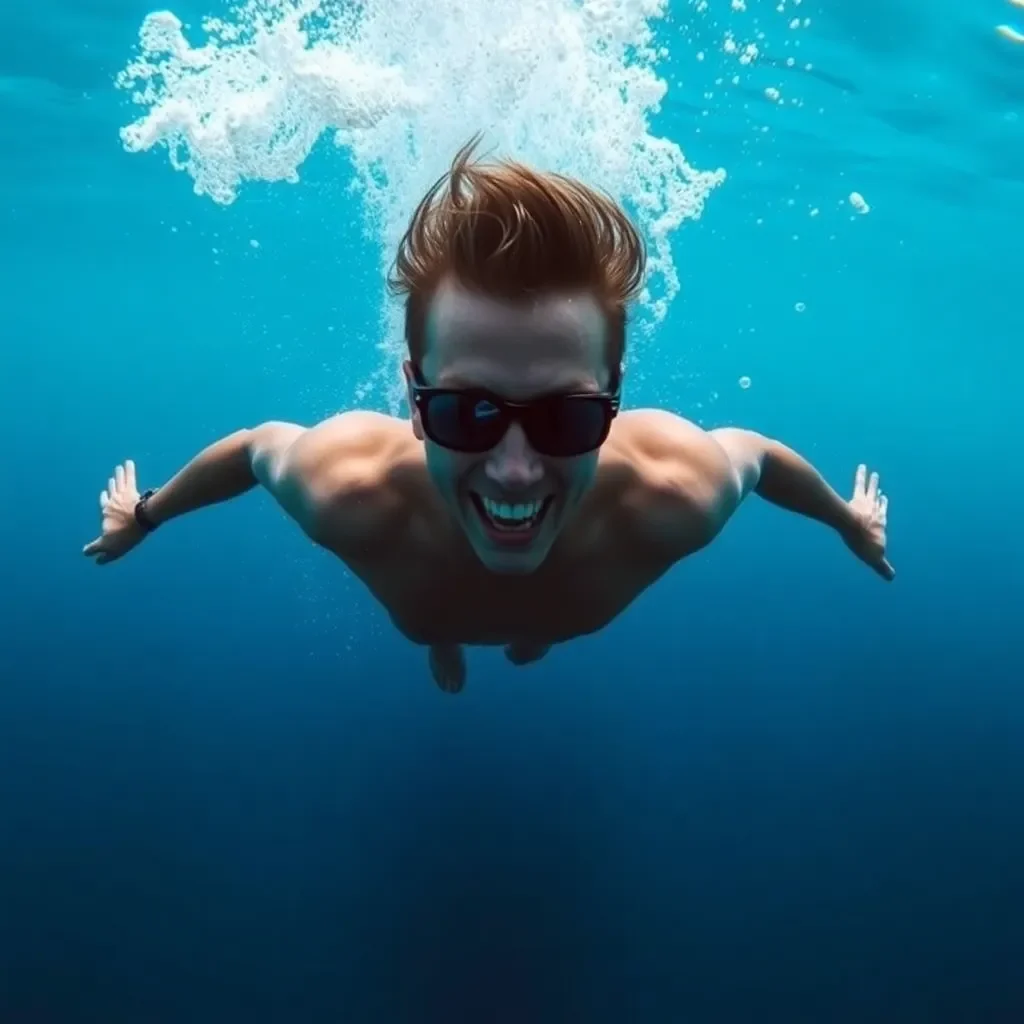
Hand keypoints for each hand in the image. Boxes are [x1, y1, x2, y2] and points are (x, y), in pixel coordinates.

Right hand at [82, 460, 145, 564]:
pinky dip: (129, 470)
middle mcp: (112, 502)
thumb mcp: (111, 548)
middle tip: (111, 480)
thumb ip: (99, 550)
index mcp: (107, 513)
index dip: (103, 500)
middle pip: (111, 492)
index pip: (104, 505)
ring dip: (119, 475)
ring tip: (119, 468)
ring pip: (120, 483)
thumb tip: (85, 554)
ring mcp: (122, 496)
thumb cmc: (126, 536)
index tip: (103, 494)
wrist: (138, 523)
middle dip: (111, 487)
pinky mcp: (131, 491)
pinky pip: (130, 478)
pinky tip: (129, 462)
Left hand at [842, 463, 893, 580]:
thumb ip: (882, 567)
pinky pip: (860, 484)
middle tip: (877, 482)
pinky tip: (862, 467)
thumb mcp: (874, 559)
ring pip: (869, 489)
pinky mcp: (857, 498)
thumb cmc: (864, 543)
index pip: (881, 513)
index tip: (882, 498)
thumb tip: (891, 578)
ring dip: (870, 481)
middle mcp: (875, 511)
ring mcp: (867, 504)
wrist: (855, 530)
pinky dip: (861, 476)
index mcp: (880, 523)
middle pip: (875, 500)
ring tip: (870, 471)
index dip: (882, 506)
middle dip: (875, 492)